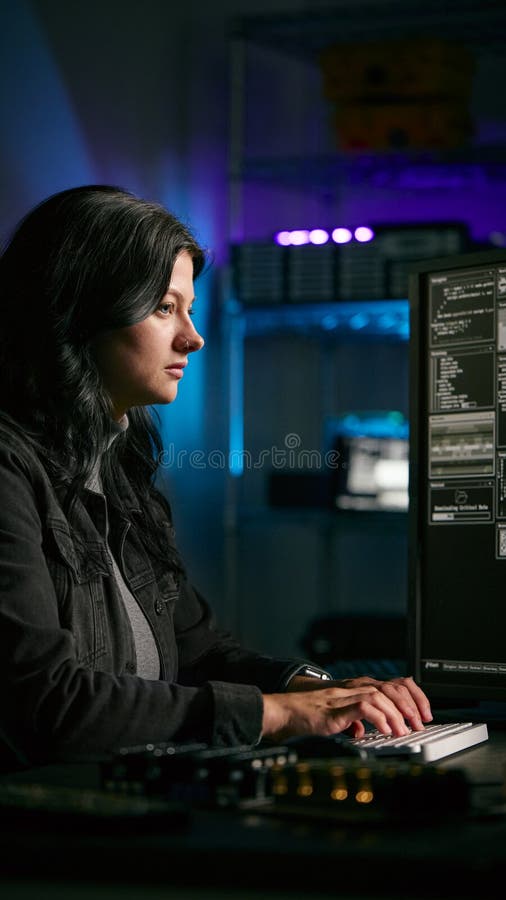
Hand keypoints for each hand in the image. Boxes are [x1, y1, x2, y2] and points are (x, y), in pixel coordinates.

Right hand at [264, 675, 431, 742]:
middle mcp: (353, 688)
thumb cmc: (306, 715)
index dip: (413, 696)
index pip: (393, 683)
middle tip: (420, 724)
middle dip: (411, 705)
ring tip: (404, 730)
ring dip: (397, 713)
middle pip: (391, 687)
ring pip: (380, 695)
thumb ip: (351, 719)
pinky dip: (378, 718)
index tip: (424, 713)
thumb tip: (361, 730)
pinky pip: (363, 707)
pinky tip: (385, 731)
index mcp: (356, 689)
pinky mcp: (334, 709)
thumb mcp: (336, 716)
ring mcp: (344, 697)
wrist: (282, 712)